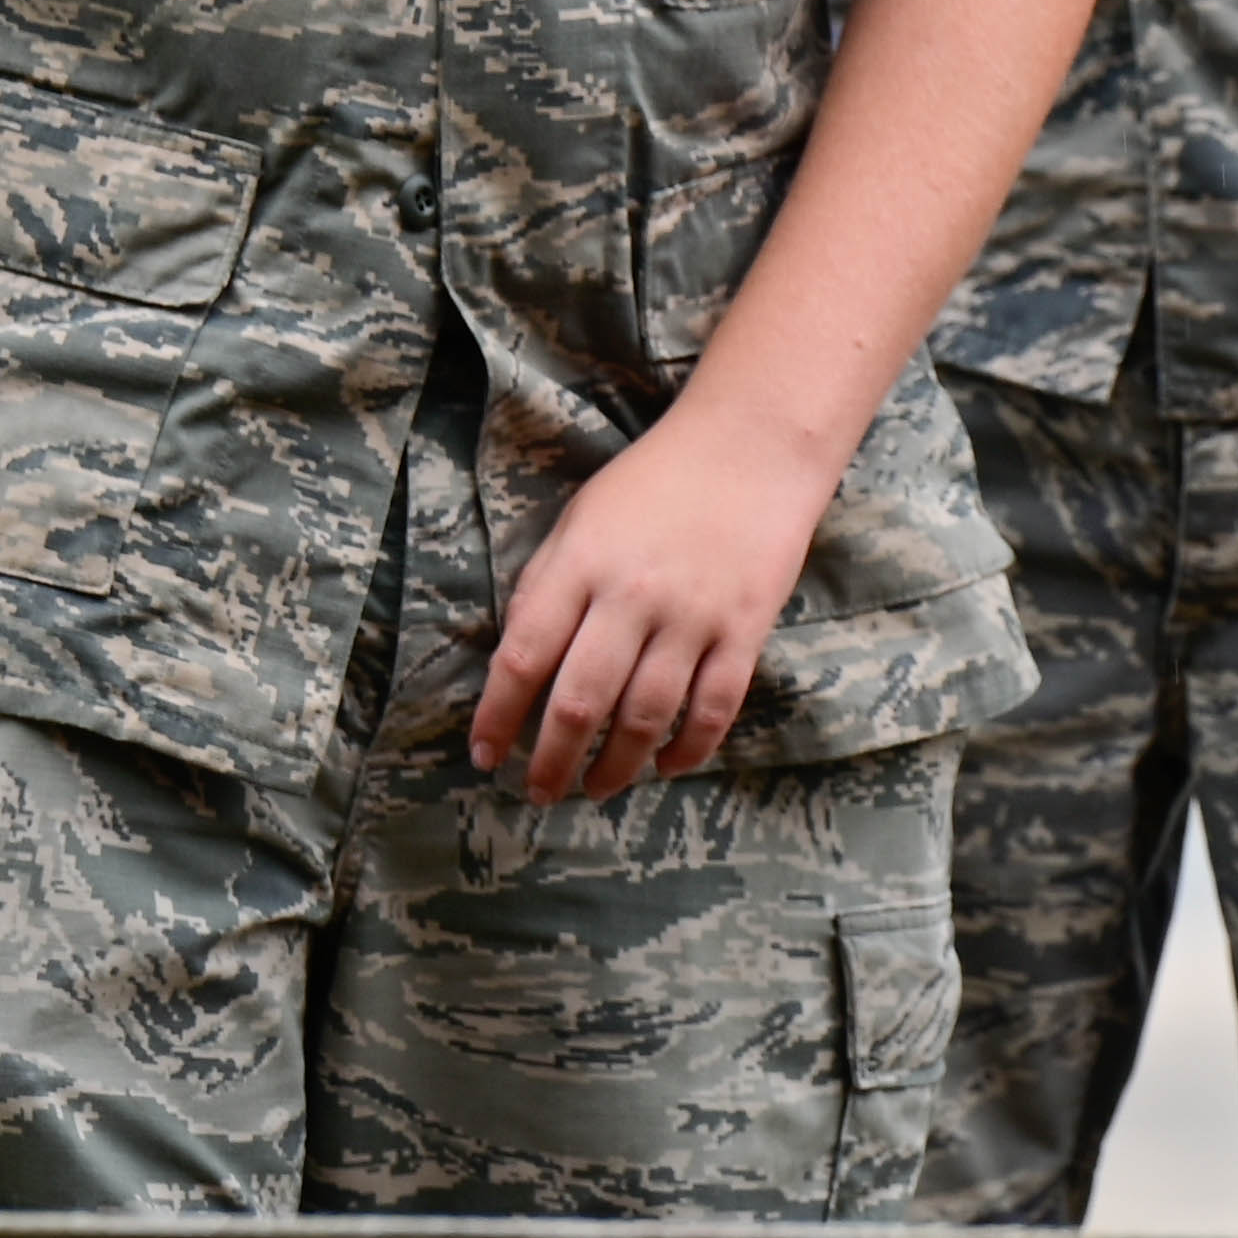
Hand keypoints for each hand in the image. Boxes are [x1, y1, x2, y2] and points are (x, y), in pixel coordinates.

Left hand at [468, 396, 846, 800]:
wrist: (754, 445)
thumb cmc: (655, 481)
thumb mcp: (580, 518)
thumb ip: (546, 584)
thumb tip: (520, 659)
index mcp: (580, 564)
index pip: (523, 658)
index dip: (497, 718)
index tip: (484, 756)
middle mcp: (631, 596)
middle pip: (580, 702)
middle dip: (551, 761)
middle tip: (539, 792)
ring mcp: (693, 616)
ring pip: (645, 717)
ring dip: (615, 767)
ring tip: (596, 788)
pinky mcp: (745, 629)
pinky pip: (713, 708)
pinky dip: (687, 749)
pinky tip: (665, 766)